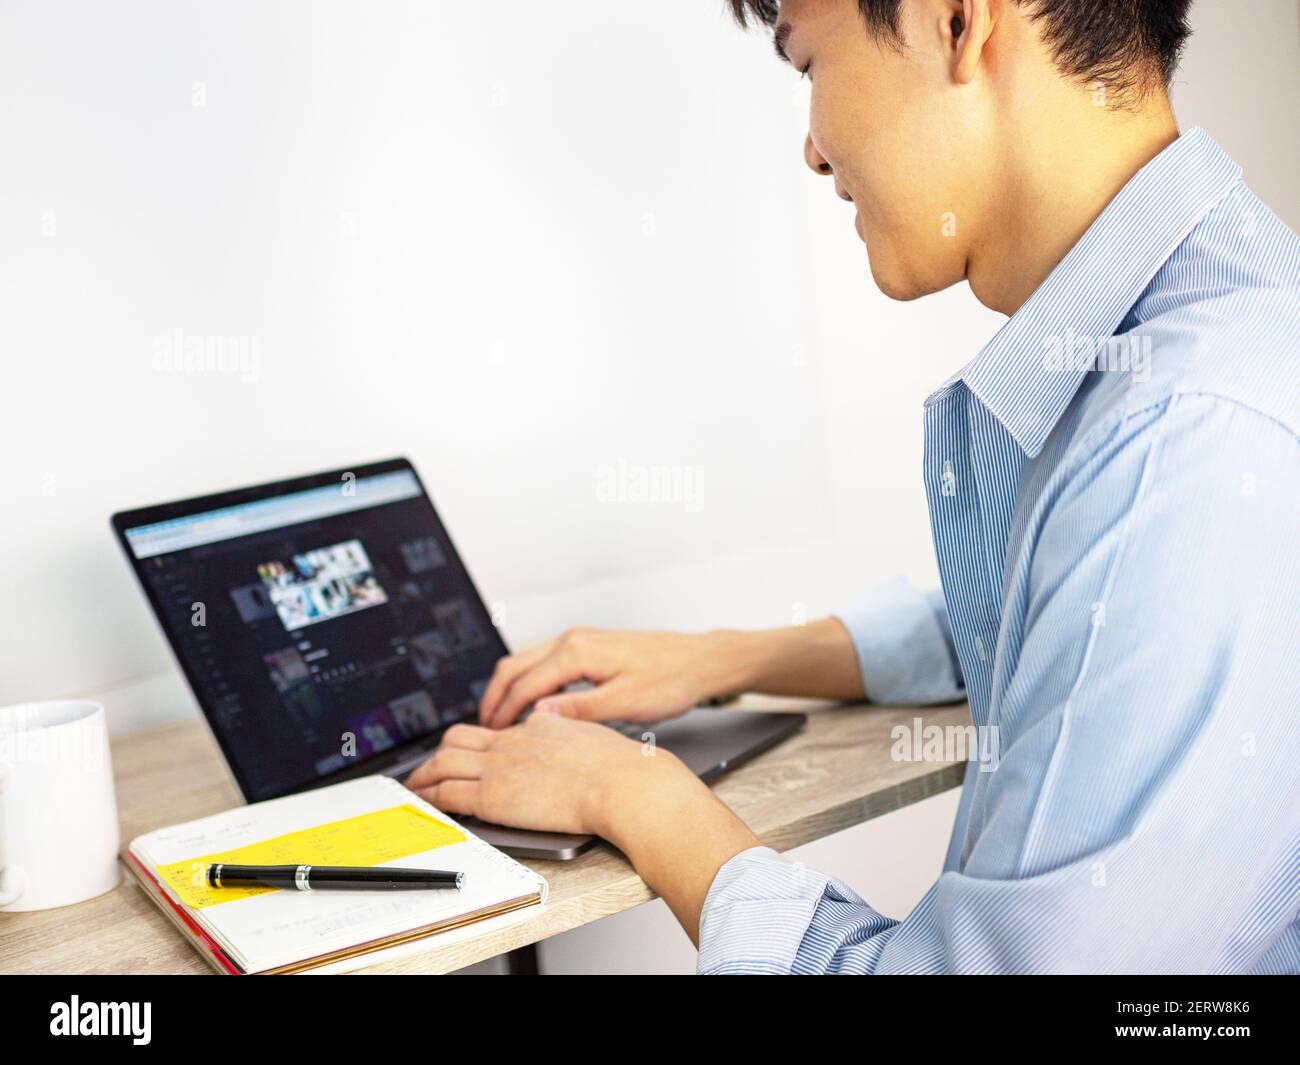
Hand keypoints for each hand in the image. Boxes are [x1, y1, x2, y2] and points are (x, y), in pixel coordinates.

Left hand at [404, 712, 705, 837]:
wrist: (623, 784)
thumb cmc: (621, 768)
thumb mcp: (591, 733)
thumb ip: (568, 729)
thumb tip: (559, 726)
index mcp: (537, 726)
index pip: (494, 730)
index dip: (477, 743)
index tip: (470, 754)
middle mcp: (512, 742)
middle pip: (458, 738)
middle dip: (438, 754)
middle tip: (428, 768)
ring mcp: (499, 767)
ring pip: (443, 762)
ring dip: (424, 775)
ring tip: (414, 787)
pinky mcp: (493, 795)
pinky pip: (446, 793)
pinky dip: (428, 797)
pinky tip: (423, 803)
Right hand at [478, 627, 730, 728]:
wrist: (699, 661)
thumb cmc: (670, 680)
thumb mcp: (625, 702)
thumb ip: (578, 709)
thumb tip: (538, 715)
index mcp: (577, 651)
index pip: (523, 682)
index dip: (502, 711)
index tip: (491, 735)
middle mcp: (573, 639)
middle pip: (515, 666)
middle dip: (495, 696)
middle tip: (485, 729)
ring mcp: (580, 640)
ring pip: (527, 662)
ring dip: (510, 689)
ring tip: (502, 722)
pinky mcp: (588, 646)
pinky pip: (544, 662)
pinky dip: (528, 682)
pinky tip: (532, 706)